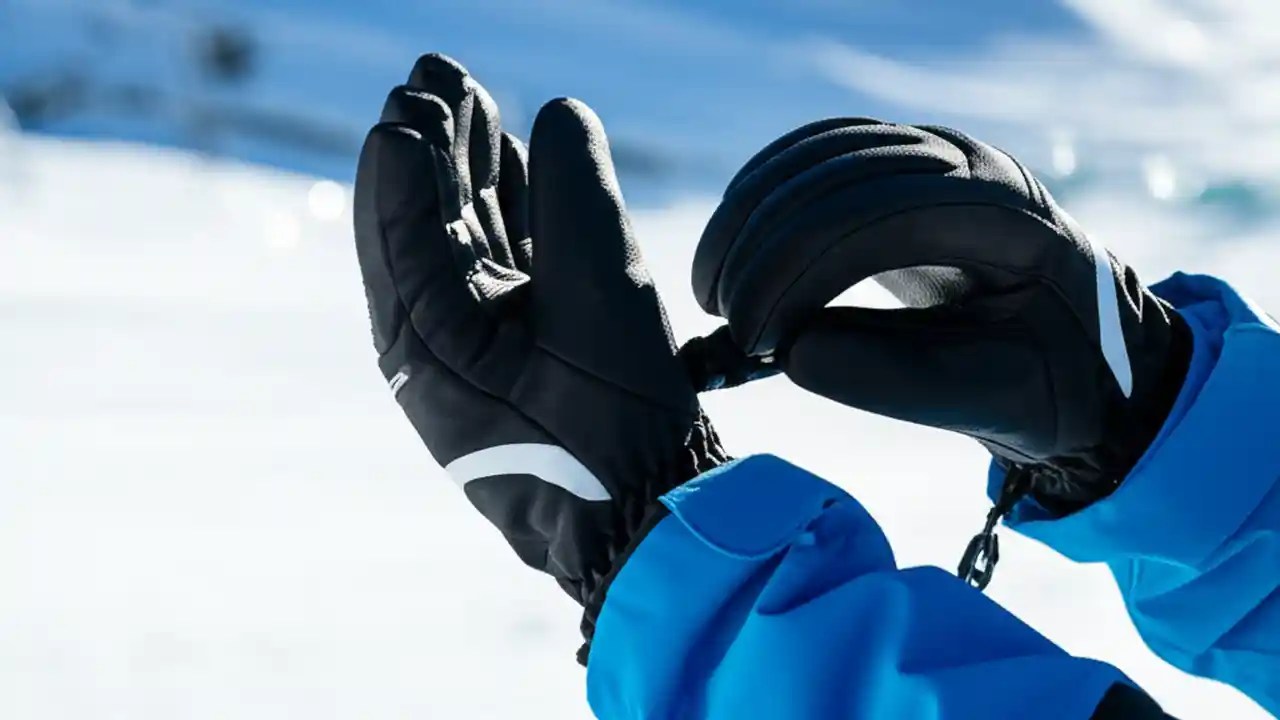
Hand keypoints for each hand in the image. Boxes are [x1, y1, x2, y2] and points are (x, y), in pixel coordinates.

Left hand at [353, 54, 724, 609]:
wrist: (644, 514)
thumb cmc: (611, 429)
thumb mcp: (599, 306)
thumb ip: (579, 204)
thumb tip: (562, 112)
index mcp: (422, 341)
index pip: (397, 226)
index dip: (406, 153)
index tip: (412, 95)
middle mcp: (438, 338)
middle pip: (424, 221)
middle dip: (433, 145)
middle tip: (437, 73)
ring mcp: (480, 340)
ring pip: (463, 235)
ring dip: (468, 166)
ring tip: (467, 97)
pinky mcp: (525, 342)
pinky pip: (504, 259)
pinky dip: (509, 206)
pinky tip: (511, 157)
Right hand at [692, 118, 1189, 514]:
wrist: (1082, 350)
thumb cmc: (1046, 384)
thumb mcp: (989, 402)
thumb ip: (897, 382)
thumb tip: (792, 353)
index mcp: (1008, 217)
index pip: (880, 215)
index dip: (800, 269)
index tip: (752, 337)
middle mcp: (968, 164)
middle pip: (840, 175)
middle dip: (763, 246)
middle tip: (721, 319)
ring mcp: (933, 153)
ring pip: (820, 155)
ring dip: (749, 215)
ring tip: (710, 289)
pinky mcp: (898, 163)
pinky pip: (816, 153)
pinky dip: (762, 192)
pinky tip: (731, 243)